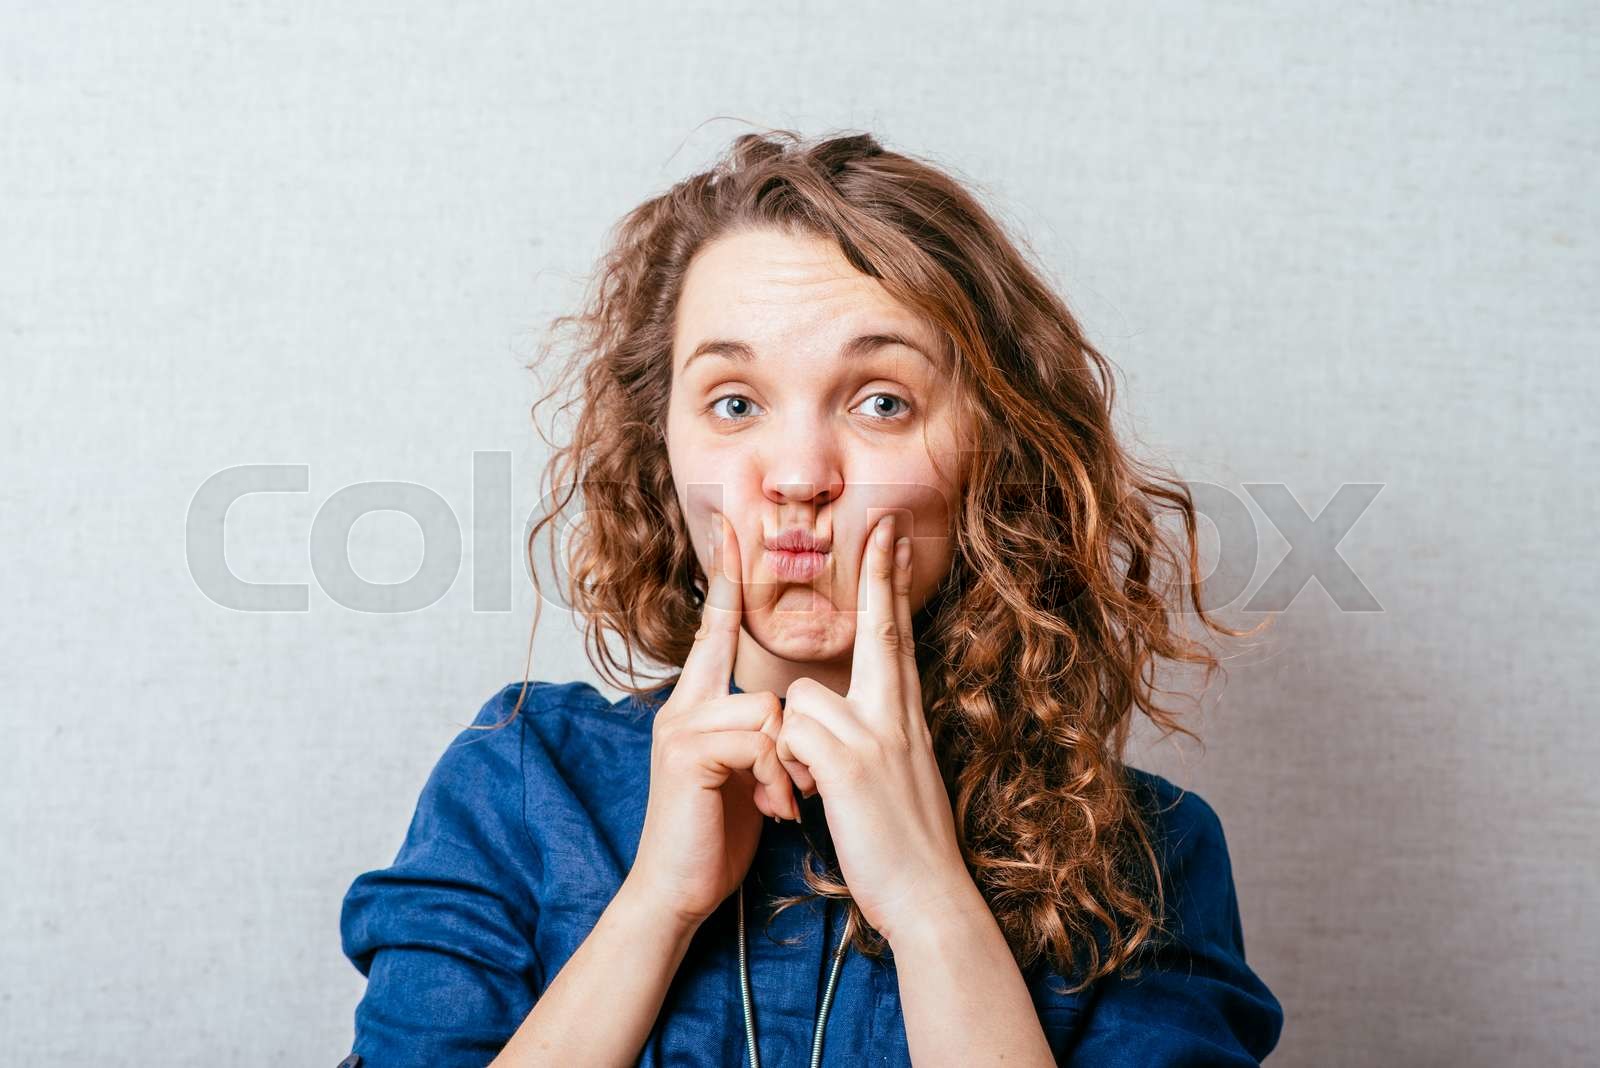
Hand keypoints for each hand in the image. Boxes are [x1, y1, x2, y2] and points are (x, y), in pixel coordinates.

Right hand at [626, 513, 803, 930]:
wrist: (680, 891)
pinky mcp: (687, 753)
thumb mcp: (747, 771)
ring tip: (784, 799)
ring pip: (765, 704)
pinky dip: (778, 774)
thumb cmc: (719, 834)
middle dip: (727, 587)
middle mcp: (682, 706)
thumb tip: (783, 707)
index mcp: (698, 706)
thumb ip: (757, 731)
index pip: (714, 632)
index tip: (732, 533)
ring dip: (788, 758)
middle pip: (722, 640)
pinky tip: (773, 808)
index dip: (724, 583)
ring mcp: (680, 727)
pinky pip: (760, 735)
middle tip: (738, 537)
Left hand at [774, 513, 974, 946]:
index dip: (893, 587)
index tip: (892, 538)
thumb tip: (862, 719)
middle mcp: (896, 717)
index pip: (899, 639)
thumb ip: (879, 737)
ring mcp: (875, 736)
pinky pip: (793, 734)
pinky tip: (812, 801)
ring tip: (815, 791)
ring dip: (794, 742)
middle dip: (882, 574)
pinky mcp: (850, 762)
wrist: (930, 898)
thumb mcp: (899, 777)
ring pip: (801, 697)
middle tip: (882, 519)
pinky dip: (789, 768)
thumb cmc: (908, 846)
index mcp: (905, 719)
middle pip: (883, 632)